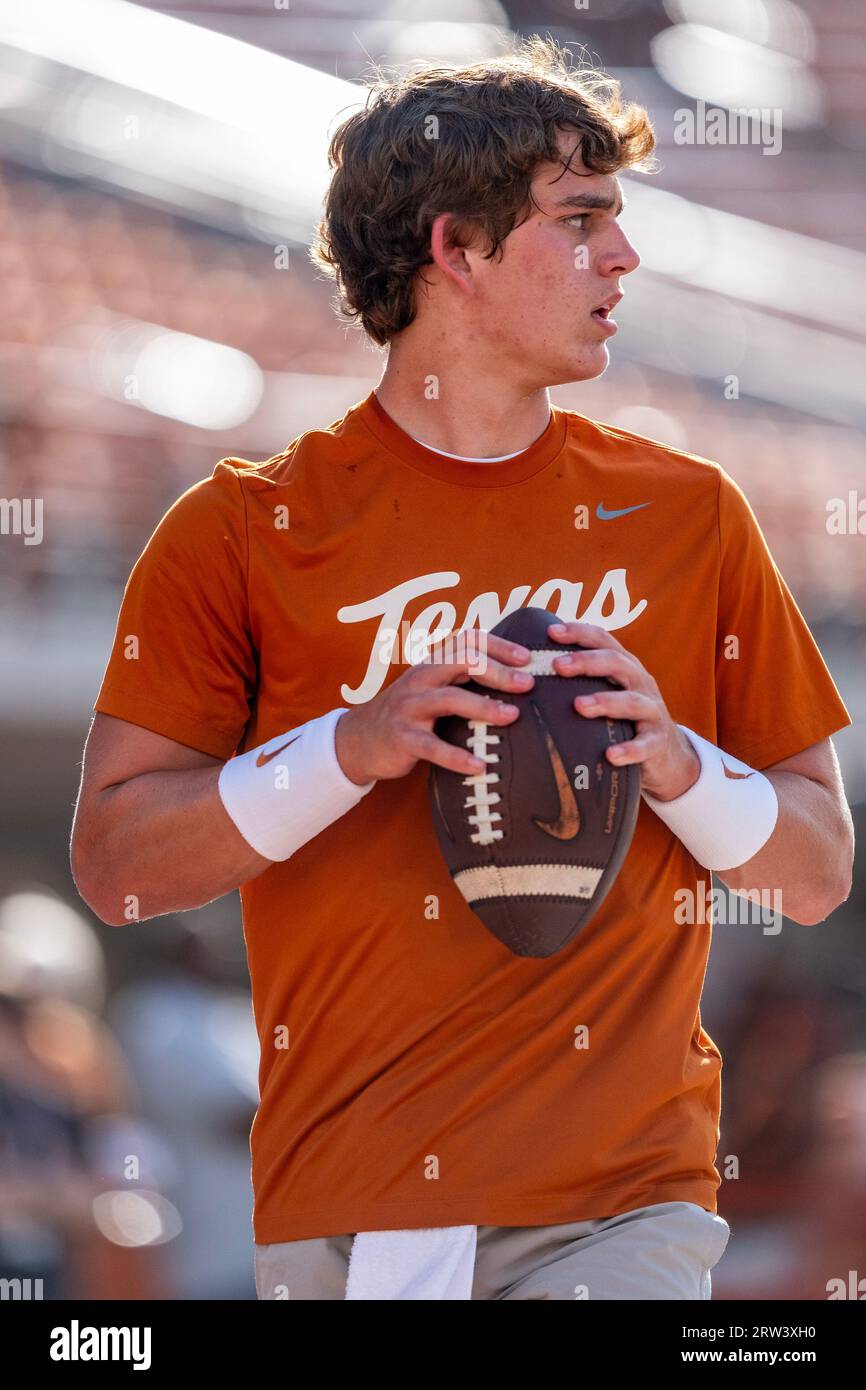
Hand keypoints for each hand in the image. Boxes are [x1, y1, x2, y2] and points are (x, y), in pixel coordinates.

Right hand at [335, 631, 535, 783]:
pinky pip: (433, 746)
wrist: (359, 740)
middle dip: (498, 672)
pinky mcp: (403, 738)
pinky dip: (457, 757)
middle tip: (528, 684)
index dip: (498, 645)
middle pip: (462, 663)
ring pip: (449, 699)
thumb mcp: (431, 688)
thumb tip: (515, 683)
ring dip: (483, 707)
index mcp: (432, 664)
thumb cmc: (409, 714)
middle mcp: (421, 679)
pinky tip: (479, 765)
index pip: (467, 641)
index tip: (527, 658)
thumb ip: (462, 681)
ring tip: (511, 717)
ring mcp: (410, 708)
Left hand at [547, 621, 699, 800]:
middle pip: (617, 663)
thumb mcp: (608, 694)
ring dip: (605, 701)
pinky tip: (610, 755)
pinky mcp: (658, 741)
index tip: (551, 632)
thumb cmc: (624, 720)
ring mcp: (652, 711)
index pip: (604, 641)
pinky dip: (629, 749)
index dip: (579, 633)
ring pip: (631, 701)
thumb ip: (580, 683)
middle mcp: (640, 683)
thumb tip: (528, 674)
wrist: (667, 755)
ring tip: (579, 706)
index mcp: (625, 667)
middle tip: (557, 666)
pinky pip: (645, 744)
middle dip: (587, 662)